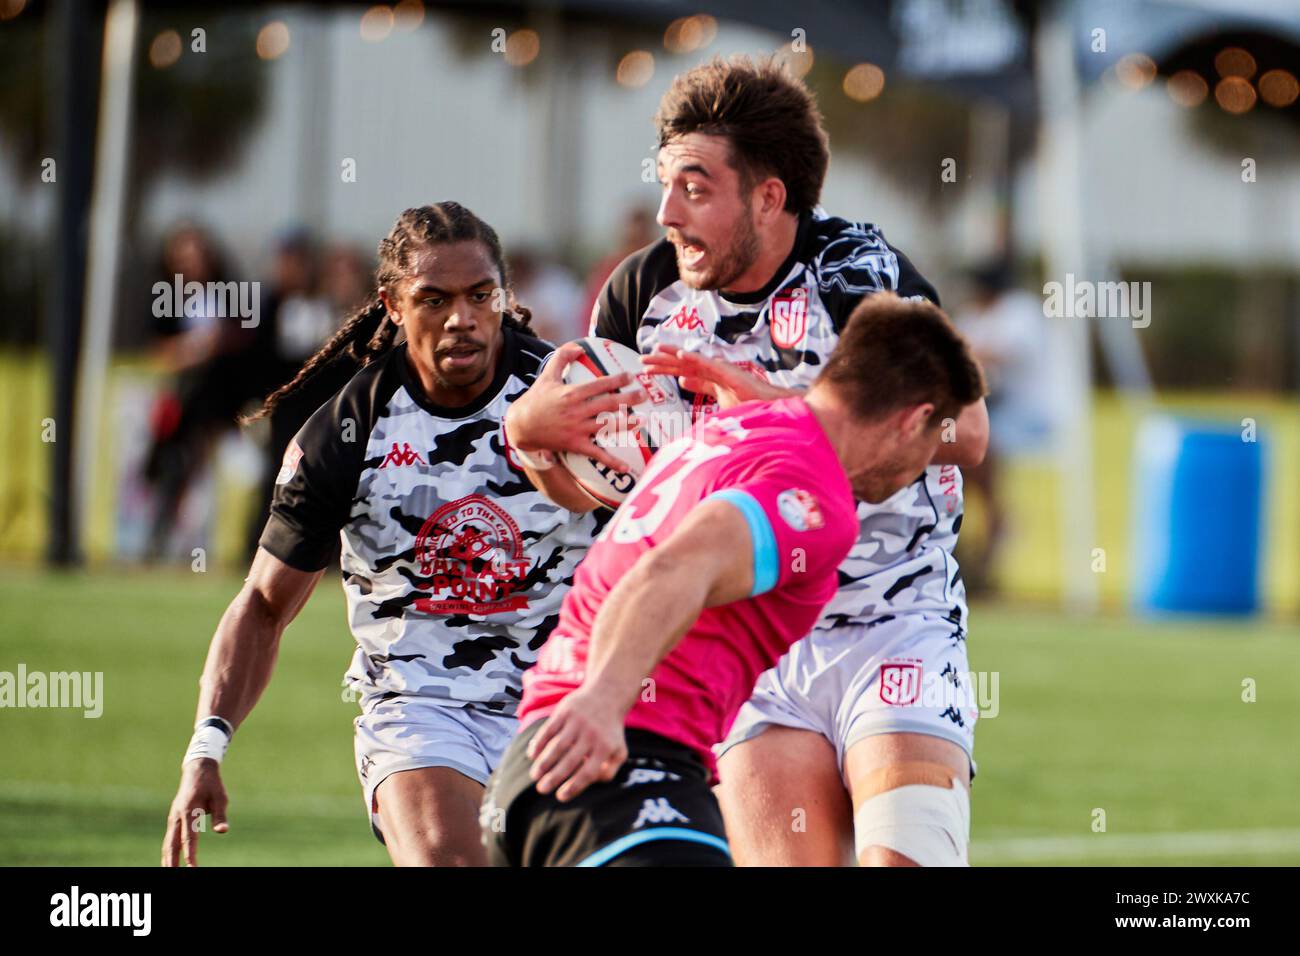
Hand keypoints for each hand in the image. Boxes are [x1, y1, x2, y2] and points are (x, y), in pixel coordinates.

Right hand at [161, 759, 228, 866]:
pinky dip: (168, 852)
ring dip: (168, 859)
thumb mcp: (221, 797)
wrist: (198, 770)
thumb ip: (220, 815)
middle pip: (171, 844)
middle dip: (172, 862)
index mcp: (189, 811)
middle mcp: (177, 816)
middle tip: (174, 876)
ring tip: (170, 873)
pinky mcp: (173, 819)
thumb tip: (222, 831)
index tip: (192, 867)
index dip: (190, 854)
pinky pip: (169, 839)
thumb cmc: (212, 785)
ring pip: (167, 843)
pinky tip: (171, 862)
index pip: (188, 837)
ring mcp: (173, 818)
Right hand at [505, 342, 643, 472]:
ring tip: (643, 420)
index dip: (617, 380)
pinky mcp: (575, 445)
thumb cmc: (536, 399)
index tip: (631, 376)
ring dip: (626, 424)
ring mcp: (577, 429)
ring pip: (606, 426)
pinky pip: (596, 454)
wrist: (521, 426)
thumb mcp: (547, 376)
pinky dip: (611, 462)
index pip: (599, 385)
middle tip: (644, 395)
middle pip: (608, 404)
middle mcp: (577, 411)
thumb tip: (578, 346)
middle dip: (629, 399)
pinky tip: (626, 467)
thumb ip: (561, 357)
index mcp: (572, 393)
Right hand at [527, 689, 627, 801]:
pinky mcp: (565, 712)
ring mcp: (577, 722)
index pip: (588, 772)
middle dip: (554, 778)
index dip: (574, 786)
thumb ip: (609, 771)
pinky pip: (549, 730)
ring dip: (544, 763)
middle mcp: (591, 735)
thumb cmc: (610, 730)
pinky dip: (539, 743)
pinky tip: (532, 755)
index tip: (560, 796)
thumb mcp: (619, 751)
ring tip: (535, 776)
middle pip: (570, 761)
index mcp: (605, 748)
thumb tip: (592, 782)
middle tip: (542, 790)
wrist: (607, 695)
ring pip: (557, 746)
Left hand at [641, 345, 795, 409]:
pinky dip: (694, 358)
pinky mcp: (730, 372)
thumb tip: (682, 382)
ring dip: (673, 356)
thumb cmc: (749, 404)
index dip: (664, 370)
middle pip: (683, 364)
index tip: (646, 370)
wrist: (770, 409)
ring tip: (655, 351)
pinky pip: (709, 364)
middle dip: (662, 362)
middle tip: (642, 360)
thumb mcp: (718, 397)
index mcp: (709, 377)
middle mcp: (713, 370)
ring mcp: (721, 370)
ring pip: (693, 361)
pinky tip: (680, 355)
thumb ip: (701, 388)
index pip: (682, 372)